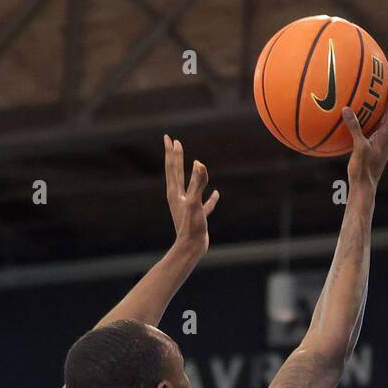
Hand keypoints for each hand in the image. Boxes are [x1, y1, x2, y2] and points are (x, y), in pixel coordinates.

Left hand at [165, 135, 218, 253]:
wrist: (192, 249)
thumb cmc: (191, 227)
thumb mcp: (194, 202)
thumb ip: (197, 183)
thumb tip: (199, 163)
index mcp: (175, 193)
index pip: (172, 167)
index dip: (172, 152)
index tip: (170, 138)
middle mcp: (179, 198)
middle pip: (176, 172)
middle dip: (175, 157)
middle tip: (174, 142)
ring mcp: (188, 207)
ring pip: (190, 185)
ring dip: (192, 173)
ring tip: (195, 164)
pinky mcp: (198, 216)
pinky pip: (205, 203)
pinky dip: (210, 198)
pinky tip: (217, 194)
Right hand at [342, 79, 387, 190]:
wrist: (365, 188)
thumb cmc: (363, 170)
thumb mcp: (357, 147)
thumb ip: (354, 127)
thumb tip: (346, 109)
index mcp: (387, 135)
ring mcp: (384, 143)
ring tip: (383, 96)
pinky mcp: (378, 149)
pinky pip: (381, 129)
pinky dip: (378, 119)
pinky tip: (368, 118)